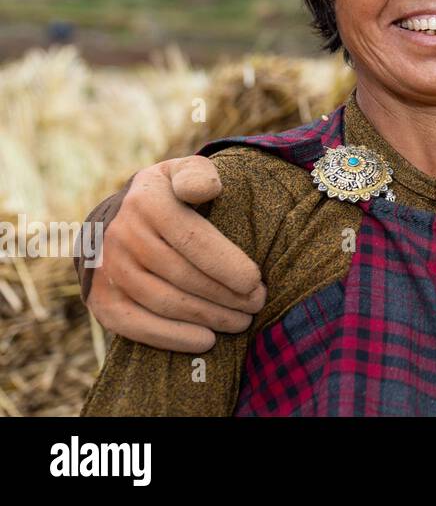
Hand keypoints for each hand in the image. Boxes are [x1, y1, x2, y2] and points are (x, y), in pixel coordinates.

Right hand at [87, 156, 266, 352]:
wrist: (116, 221)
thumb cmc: (168, 196)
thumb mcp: (182, 173)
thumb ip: (198, 175)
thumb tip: (207, 189)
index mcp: (147, 202)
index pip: (194, 240)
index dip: (228, 265)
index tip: (256, 281)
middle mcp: (122, 236)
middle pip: (184, 276)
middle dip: (227, 295)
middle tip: (257, 303)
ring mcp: (108, 271)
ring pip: (166, 303)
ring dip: (209, 317)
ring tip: (241, 321)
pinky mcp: (101, 301)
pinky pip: (137, 326)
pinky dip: (173, 337)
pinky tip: (206, 340)